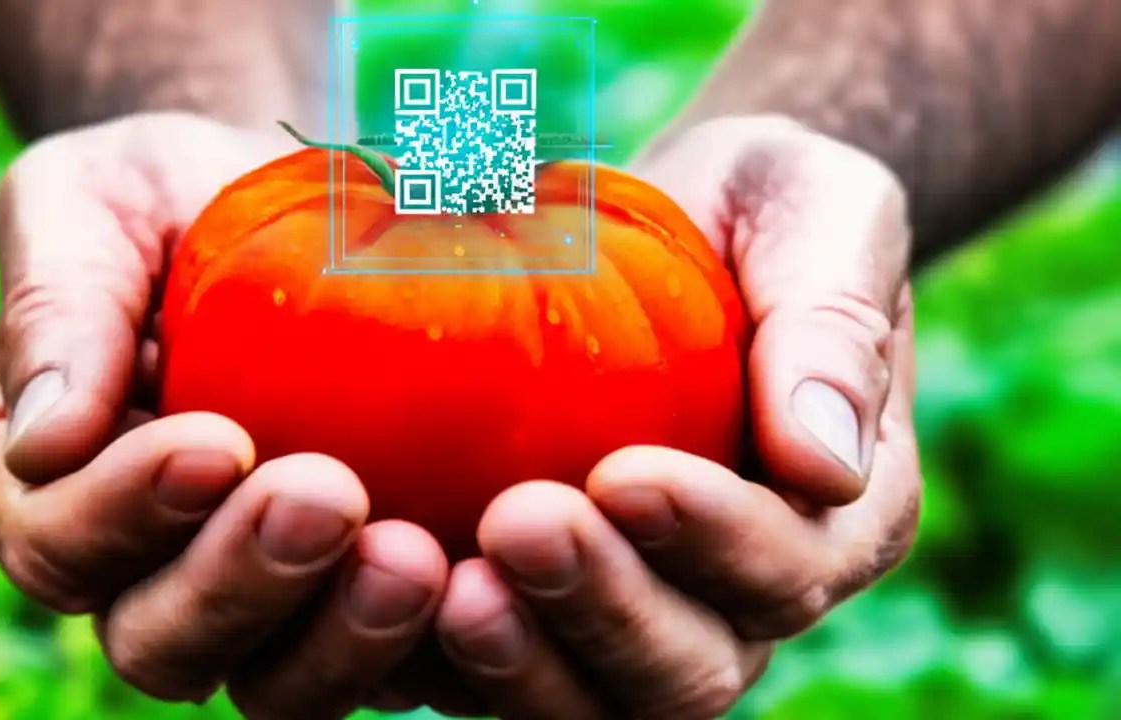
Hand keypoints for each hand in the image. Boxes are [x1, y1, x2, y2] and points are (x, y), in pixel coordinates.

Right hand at [0, 113, 448, 715]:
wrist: (304, 204)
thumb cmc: (176, 198)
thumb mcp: (92, 204)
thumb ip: (55, 304)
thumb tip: (44, 440)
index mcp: (61, 488)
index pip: (60, 540)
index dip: (126, 511)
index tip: (216, 439)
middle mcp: (152, 569)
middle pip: (165, 641)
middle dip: (241, 582)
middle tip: (328, 496)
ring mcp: (269, 597)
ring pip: (280, 681)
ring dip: (344, 637)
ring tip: (418, 560)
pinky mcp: (363, 598)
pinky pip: (393, 661)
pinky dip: (435, 642)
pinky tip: (485, 577)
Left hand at [433, 116, 920, 717]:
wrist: (672, 221)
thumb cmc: (758, 208)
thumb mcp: (820, 215)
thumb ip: (833, 323)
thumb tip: (826, 464)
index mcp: (834, 519)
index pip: (788, 567)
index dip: (715, 542)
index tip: (625, 473)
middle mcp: (735, 594)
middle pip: (686, 669)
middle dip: (603, 610)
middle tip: (516, 524)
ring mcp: (631, 611)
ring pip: (588, 699)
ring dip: (517, 662)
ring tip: (444, 586)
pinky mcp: (536, 605)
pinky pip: (491, 666)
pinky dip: (431, 651)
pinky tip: (372, 584)